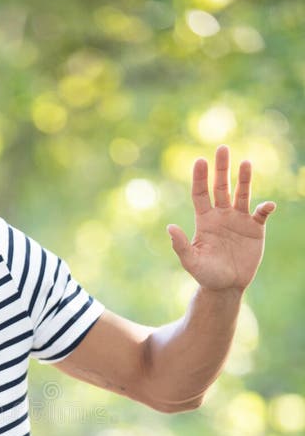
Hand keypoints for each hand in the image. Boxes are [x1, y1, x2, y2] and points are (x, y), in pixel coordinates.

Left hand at [167, 145, 275, 291]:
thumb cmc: (206, 274)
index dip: (200, 178)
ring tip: (246, 162)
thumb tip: (170, 227)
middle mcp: (222, 215)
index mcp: (205, 220)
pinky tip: (267, 206)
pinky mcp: (254, 229)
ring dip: (244, 179)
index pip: (201, 194)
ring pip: (241, 194)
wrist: (226, 286)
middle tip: (222, 148)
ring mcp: (239, 220)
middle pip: (221, 187)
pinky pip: (260, 214)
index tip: (200, 161)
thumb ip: (180, 245)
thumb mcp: (191, 261)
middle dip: (221, 168)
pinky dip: (265, 208)